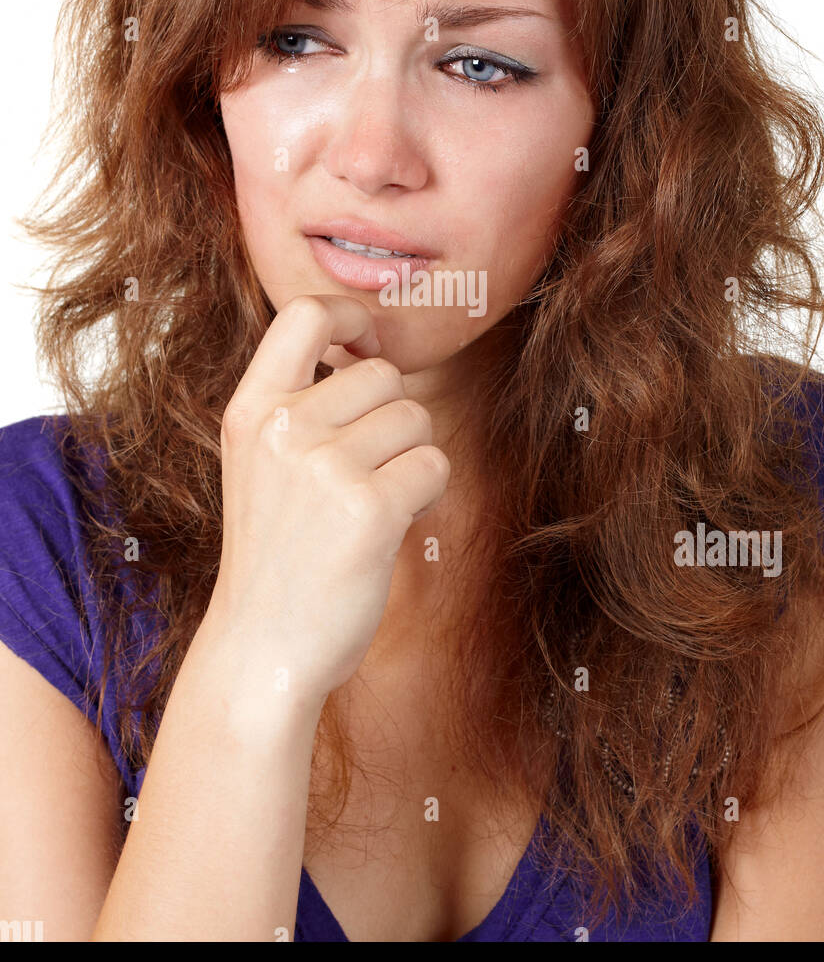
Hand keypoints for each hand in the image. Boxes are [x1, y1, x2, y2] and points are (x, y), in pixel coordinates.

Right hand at [208, 294, 451, 702]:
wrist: (264, 648)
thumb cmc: (276, 556)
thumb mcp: (260, 463)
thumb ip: (299, 403)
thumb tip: (367, 345)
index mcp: (251, 410)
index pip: (304, 314)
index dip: (348, 313)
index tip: (363, 340)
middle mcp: (284, 428)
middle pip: (383, 373)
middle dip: (393, 416)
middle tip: (366, 471)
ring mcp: (326, 467)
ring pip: (415, 418)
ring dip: (412, 456)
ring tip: (373, 502)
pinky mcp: (371, 508)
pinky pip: (435, 464)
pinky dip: (427, 492)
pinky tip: (392, 524)